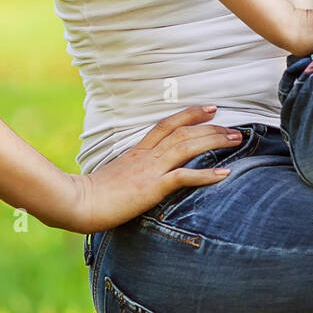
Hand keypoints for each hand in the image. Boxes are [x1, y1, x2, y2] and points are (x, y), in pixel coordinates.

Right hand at [66, 105, 244, 232]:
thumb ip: (130, 173)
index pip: (167, 125)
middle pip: (183, 132)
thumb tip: (139, 179)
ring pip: (187, 147)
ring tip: (236, 139)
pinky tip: (225, 173)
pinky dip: (206, 174)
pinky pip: (183, 177)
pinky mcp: (152, 187)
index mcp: (137, 152)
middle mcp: (146, 156)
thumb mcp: (114, 178)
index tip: (210, 109)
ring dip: (214, 141)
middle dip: (211, 127)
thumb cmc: (91, 196)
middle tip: (235, 127)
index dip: (190, 115)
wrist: (77, 203)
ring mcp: (150, 170)